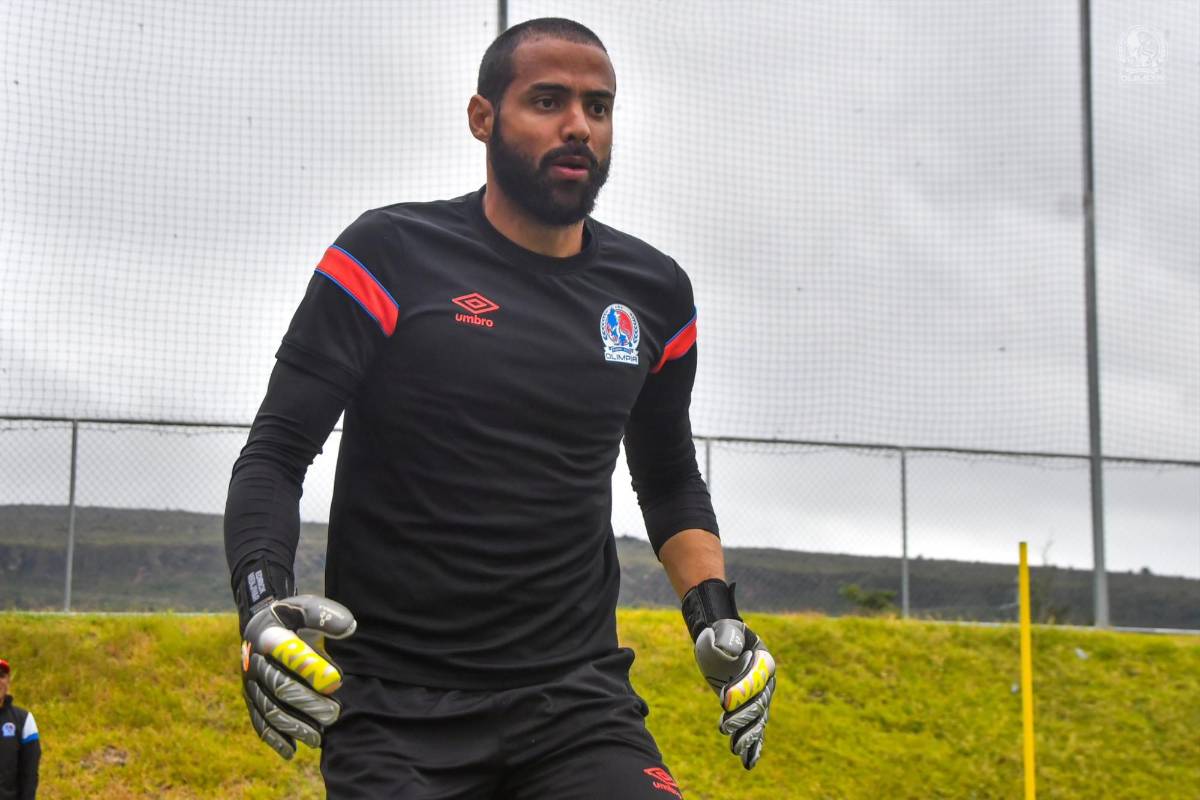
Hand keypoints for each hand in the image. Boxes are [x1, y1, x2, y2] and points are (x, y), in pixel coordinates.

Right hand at [240, 594, 356, 758]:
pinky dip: (274, 738)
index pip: (289, 653)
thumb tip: (350, 628)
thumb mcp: (306, 607)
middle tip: (334, 714)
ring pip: (270, 709)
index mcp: (270, 636)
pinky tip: (292, 751)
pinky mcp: (251, 700)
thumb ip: (325, 615)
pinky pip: (259, 722)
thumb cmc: (292, 617)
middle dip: (308, 703)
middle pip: (280, 686)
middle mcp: (256, 661)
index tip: (336, 681)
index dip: (310, 667)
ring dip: (293, 726)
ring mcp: (251, 683)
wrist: (261, 625)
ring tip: (318, 738)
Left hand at [682, 579, 775, 768]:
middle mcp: (765, 682)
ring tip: (734, 748)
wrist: (720, 641)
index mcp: (763, 660)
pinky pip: (755, 729)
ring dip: (747, 735)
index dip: (742, 690)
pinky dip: (753, 746)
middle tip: (723, 727)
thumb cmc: (722, 632)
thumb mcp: (724, 629)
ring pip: (757, 720)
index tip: (723, 700)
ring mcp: (759, 697)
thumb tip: (729, 653)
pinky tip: (748, 762)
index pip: (756, 678)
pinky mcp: (748, 709)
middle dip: (741, 716)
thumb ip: (728, 637)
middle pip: (758, 703)